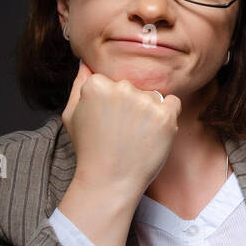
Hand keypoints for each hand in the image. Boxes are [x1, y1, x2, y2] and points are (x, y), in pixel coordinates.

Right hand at [61, 60, 182, 200]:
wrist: (109, 182)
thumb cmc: (90, 150)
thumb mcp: (71, 115)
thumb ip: (78, 84)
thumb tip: (86, 62)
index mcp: (96, 84)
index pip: (112, 81)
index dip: (112, 103)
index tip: (107, 121)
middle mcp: (121, 88)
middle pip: (134, 87)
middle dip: (131, 105)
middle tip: (122, 132)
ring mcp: (144, 101)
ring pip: (153, 95)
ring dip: (149, 111)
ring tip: (136, 137)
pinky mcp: (165, 116)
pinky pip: (173, 103)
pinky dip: (167, 116)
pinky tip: (153, 133)